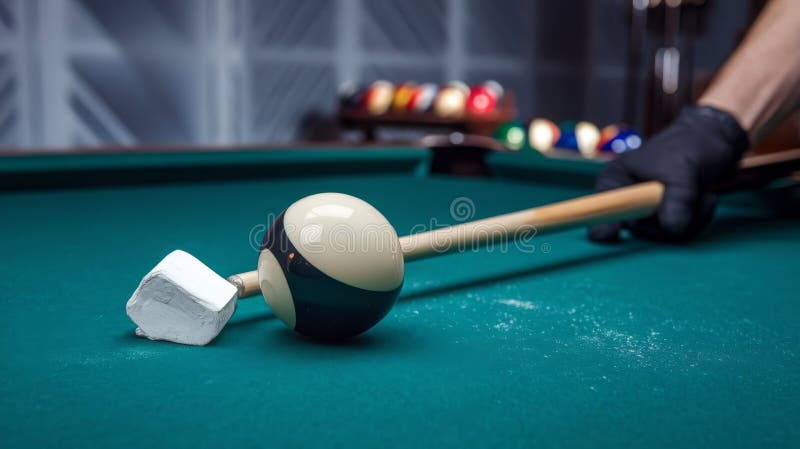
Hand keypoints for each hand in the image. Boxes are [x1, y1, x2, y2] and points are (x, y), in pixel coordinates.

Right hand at [589, 106, 749, 242]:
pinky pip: (681, 234)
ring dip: (691, 217)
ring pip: (664, 234)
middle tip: (688, 192)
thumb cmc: (687, 145)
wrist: (711, 142)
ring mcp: (646, 215)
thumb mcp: (681, 167)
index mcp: (615, 182)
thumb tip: (671, 229)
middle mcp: (626, 202)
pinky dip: (700, 219)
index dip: (602, 223)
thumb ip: (676, 198)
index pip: (599, 208)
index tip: (608, 233)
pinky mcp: (666, 222)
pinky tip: (705, 199)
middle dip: (668, 215)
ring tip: (703, 193)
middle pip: (638, 228)